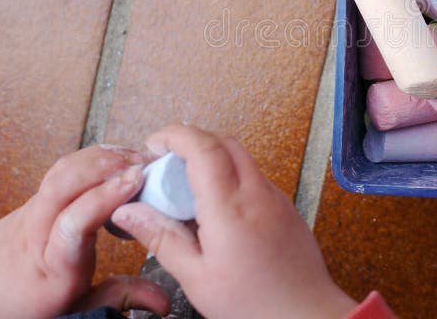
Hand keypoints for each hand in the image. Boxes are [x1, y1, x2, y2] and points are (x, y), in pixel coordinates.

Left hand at [0, 145, 170, 317]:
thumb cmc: (28, 305)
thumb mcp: (78, 310)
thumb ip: (122, 296)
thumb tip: (165, 301)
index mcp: (53, 267)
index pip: (73, 222)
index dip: (105, 196)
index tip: (135, 181)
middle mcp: (38, 232)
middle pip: (63, 184)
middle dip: (107, 165)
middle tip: (145, 163)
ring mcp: (33, 210)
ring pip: (62, 169)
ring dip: (102, 156)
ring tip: (139, 157)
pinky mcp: (36, 196)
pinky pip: (62, 167)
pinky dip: (92, 156)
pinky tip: (118, 159)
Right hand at [111, 125, 356, 318]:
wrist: (307, 315)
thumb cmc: (255, 304)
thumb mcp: (196, 278)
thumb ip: (161, 238)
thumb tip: (129, 212)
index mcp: (230, 207)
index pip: (203, 147)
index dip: (175, 136)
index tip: (154, 144)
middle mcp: (256, 193)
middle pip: (223, 141)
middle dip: (191, 141)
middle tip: (165, 164)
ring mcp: (274, 196)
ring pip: (241, 156)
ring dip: (211, 158)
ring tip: (186, 190)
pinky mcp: (284, 205)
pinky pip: (253, 176)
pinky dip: (229, 176)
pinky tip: (215, 207)